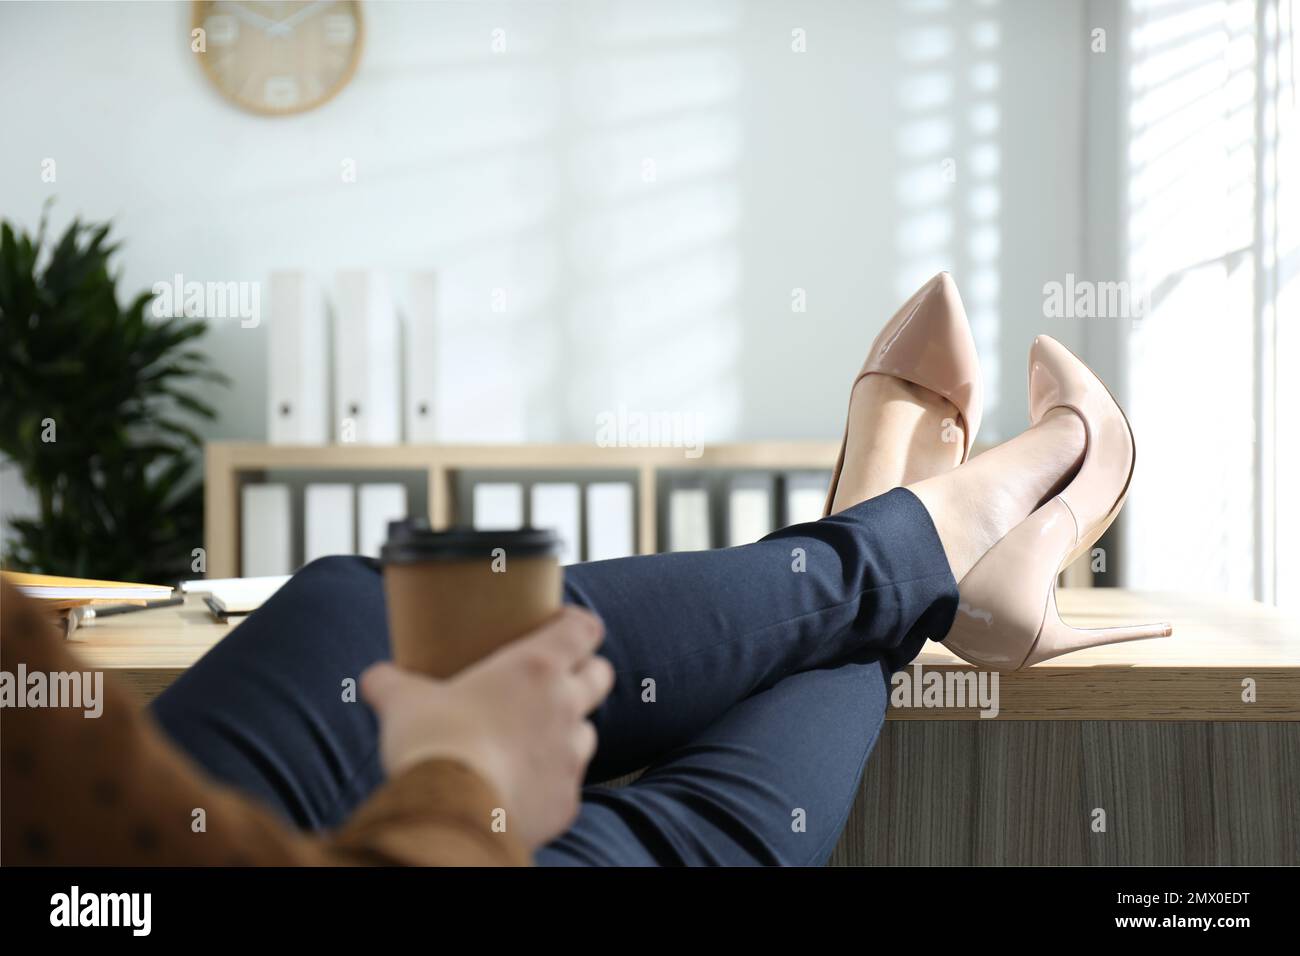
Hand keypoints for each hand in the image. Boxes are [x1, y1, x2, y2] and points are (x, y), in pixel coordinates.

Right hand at [361, 607, 613, 851]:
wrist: (451, 813)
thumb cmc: (434, 744)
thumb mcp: (403, 702)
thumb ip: (391, 683)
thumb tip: (374, 679)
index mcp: (536, 667)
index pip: (582, 628)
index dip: (578, 623)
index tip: (562, 624)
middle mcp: (565, 706)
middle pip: (601, 675)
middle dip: (586, 672)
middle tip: (557, 678)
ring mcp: (571, 756)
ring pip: (587, 733)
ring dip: (567, 731)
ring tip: (530, 737)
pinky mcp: (566, 800)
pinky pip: (567, 784)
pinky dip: (549, 782)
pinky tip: (519, 785)